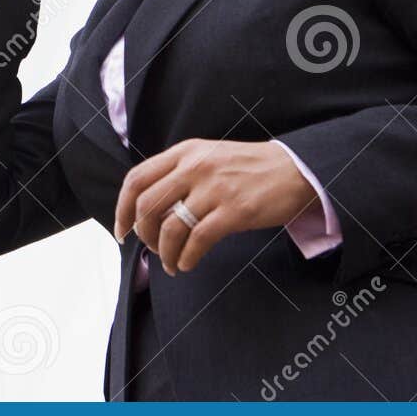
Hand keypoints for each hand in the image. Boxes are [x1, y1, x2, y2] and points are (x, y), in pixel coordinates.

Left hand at [111, 138, 319, 275]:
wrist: (295, 169)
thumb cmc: (247, 168)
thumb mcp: (207, 157)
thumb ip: (178, 174)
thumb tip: (147, 211)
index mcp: (184, 152)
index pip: (136, 179)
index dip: (122, 209)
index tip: (122, 231)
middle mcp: (195, 167)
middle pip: (147, 205)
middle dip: (143, 234)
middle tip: (150, 249)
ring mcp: (215, 188)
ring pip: (170, 227)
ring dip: (164, 252)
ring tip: (171, 263)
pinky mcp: (235, 211)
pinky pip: (197, 240)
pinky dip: (186, 257)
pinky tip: (187, 263)